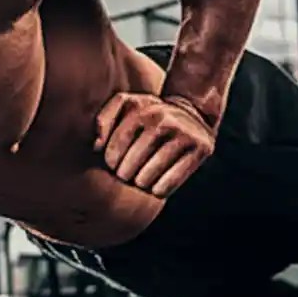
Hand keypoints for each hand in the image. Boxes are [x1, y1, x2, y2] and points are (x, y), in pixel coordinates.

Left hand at [94, 92, 215, 196]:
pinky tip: (157, 186)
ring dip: (141, 183)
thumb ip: (103, 119)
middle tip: (128, 174)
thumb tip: (95, 146)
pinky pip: (171, 182)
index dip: (111, 162)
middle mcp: (162, 119)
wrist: (193, 113)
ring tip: (141, 180)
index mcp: (141, 109)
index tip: (115, 165)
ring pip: (149, 176)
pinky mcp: (201, 148)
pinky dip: (160, 189)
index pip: (115, 147)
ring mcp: (184, 133)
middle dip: (125, 174)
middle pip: (131, 164)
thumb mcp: (125, 106)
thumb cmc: (149, 116)